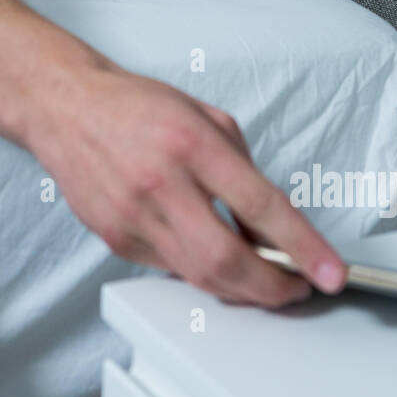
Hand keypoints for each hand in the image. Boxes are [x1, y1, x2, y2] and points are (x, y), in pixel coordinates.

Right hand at [28, 64, 346, 308]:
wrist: (66, 108)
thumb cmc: (136, 107)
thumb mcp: (207, 119)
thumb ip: (243, 171)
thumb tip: (271, 228)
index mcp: (192, 143)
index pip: (262, 207)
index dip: (304, 247)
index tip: (330, 271)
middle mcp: (161, 182)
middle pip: (227, 260)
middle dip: (272, 287)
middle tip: (295, 287)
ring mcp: (133, 215)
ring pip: (199, 276)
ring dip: (240, 288)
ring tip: (263, 281)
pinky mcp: (115, 238)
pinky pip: (170, 269)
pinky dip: (199, 270)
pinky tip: (210, 257)